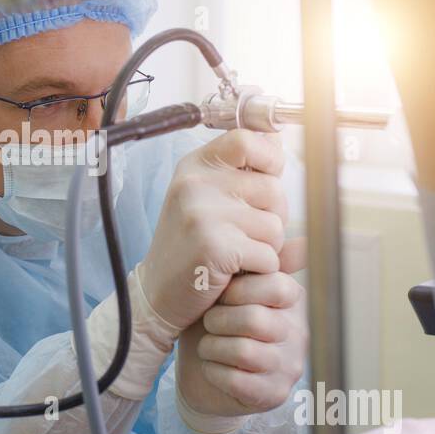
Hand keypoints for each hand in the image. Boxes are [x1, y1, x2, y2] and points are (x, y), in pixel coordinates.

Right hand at [138, 130, 288, 331]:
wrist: (157, 294)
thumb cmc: (189, 247)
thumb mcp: (205, 198)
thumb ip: (239, 173)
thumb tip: (278, 139)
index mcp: (194, 167)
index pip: (246, 140)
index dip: (269, 157)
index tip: (268, 176)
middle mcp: (196, 184)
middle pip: (273, 189)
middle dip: (272, 217)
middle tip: (244, 235)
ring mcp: (204, 214)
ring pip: (276, 227)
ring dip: (267, 248)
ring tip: (236, 254)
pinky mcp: (216, 247)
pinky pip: (269, 256)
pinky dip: (260, 270)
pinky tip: (233, 272)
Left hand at [177, 238, 306, 419]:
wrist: (203, 373)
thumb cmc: (217, 325)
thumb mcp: (230, 289)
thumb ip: (252, 262)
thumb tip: (281, 229)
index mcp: (291, 303)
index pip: (277, 286)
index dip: (239, 289)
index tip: (221, 293)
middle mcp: (297, 334)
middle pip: (256, 318)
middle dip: (220, 319)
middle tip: (209, 321)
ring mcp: (288, 366)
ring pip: (245, 350)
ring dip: (213, 346)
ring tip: (207, 343)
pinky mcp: (273, 394)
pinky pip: (237, 379)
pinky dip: (213, 371)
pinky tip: (210, 366)